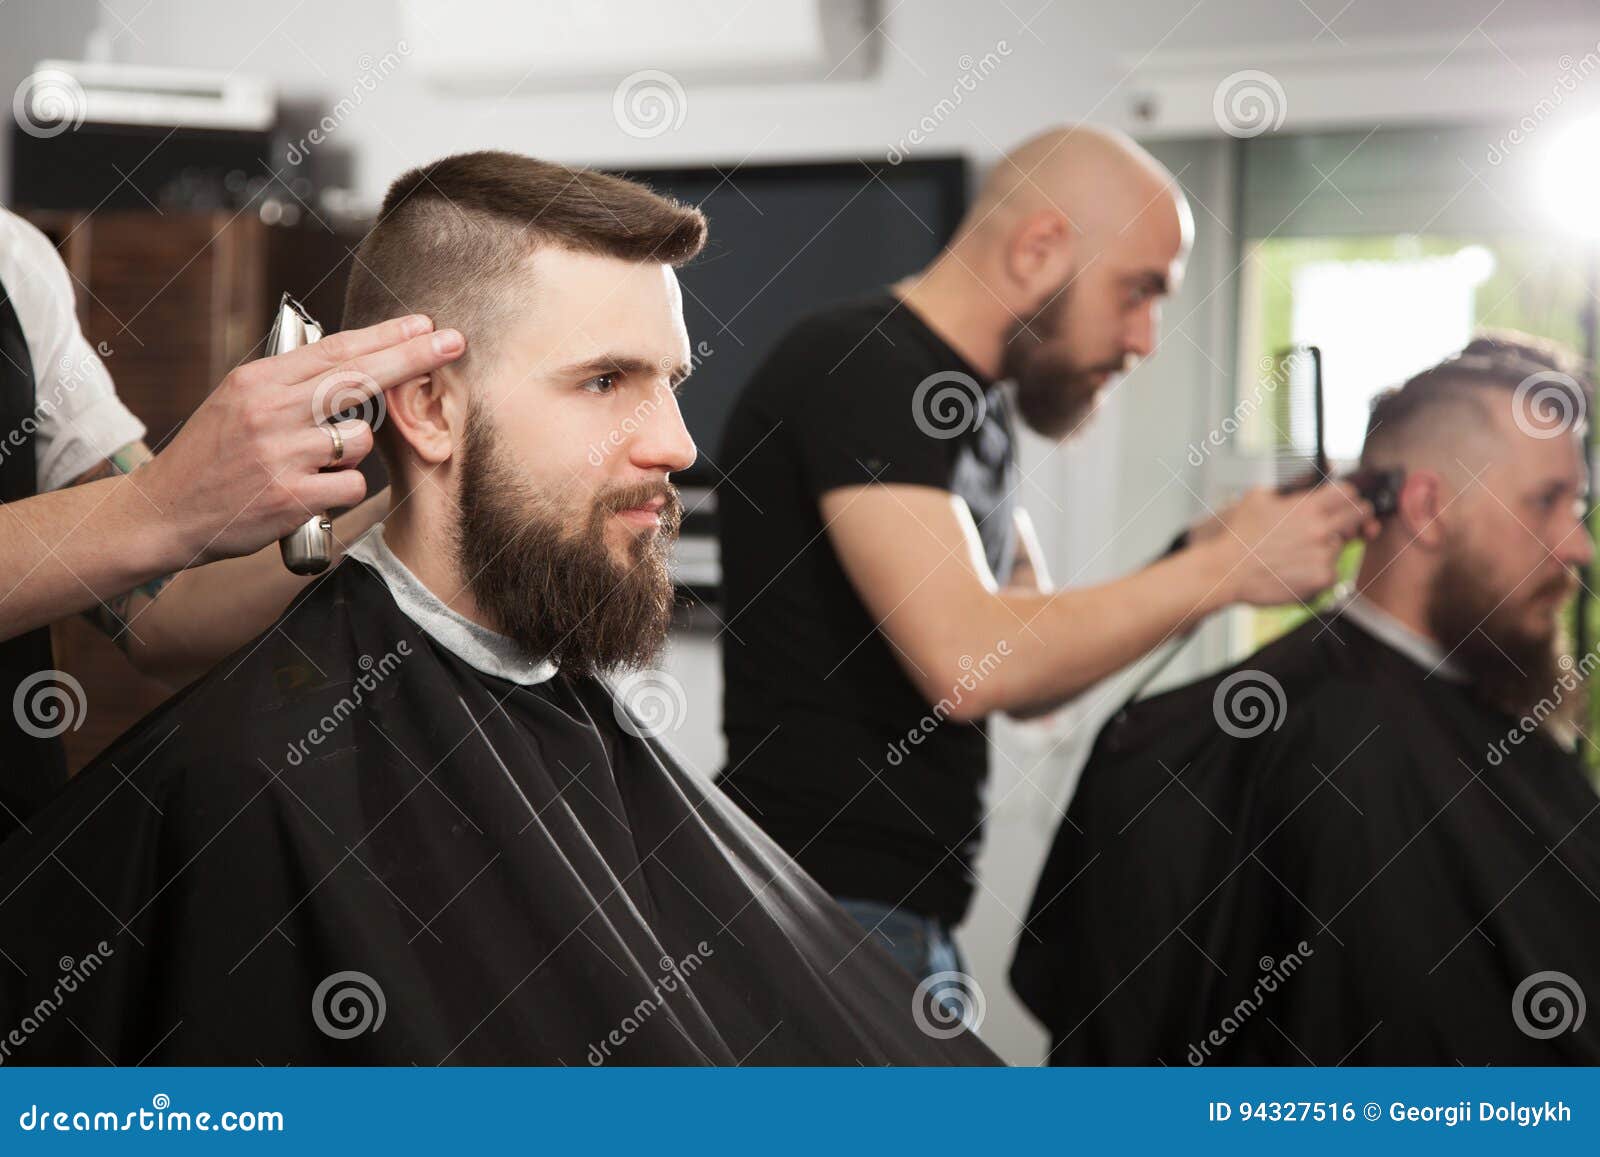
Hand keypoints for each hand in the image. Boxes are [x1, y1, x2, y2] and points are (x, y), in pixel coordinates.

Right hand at [137, 314, 463, 566]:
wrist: (165, 511)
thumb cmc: (212, 456)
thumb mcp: (238, 402)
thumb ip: (290, 383)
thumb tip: (354, 362)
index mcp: (259, 380)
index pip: (336, 350)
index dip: (386, 336)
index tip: (426, 325)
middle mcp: (271, 411)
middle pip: (360, 378)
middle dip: (413, 358)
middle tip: (454, 342)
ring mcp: (282, 454)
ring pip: (360, 440)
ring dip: (350, 452)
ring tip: (309, 463)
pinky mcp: (292, 496)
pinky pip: (352, 485)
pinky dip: (341, 490)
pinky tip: (308, 493)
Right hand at [1211, 482, 1372, 605]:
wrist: (1226, 570)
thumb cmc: (1239, 535)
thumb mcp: (1258, 497)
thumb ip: (1287, 486)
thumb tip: (1307, 478)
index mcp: (1307, 507)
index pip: (1349, 492)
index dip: (1348, 496)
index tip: (1344, 503)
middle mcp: (1321, 529)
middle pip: (1360, 515)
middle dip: (1355, 517)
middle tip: (1343, 524)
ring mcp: (1324, 555)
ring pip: (1341, 546)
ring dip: (1327, 548)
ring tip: (1298, 554)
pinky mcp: (1322, 578)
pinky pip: (1331, 572)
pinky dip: (1317, 573)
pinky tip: (1295, 571)